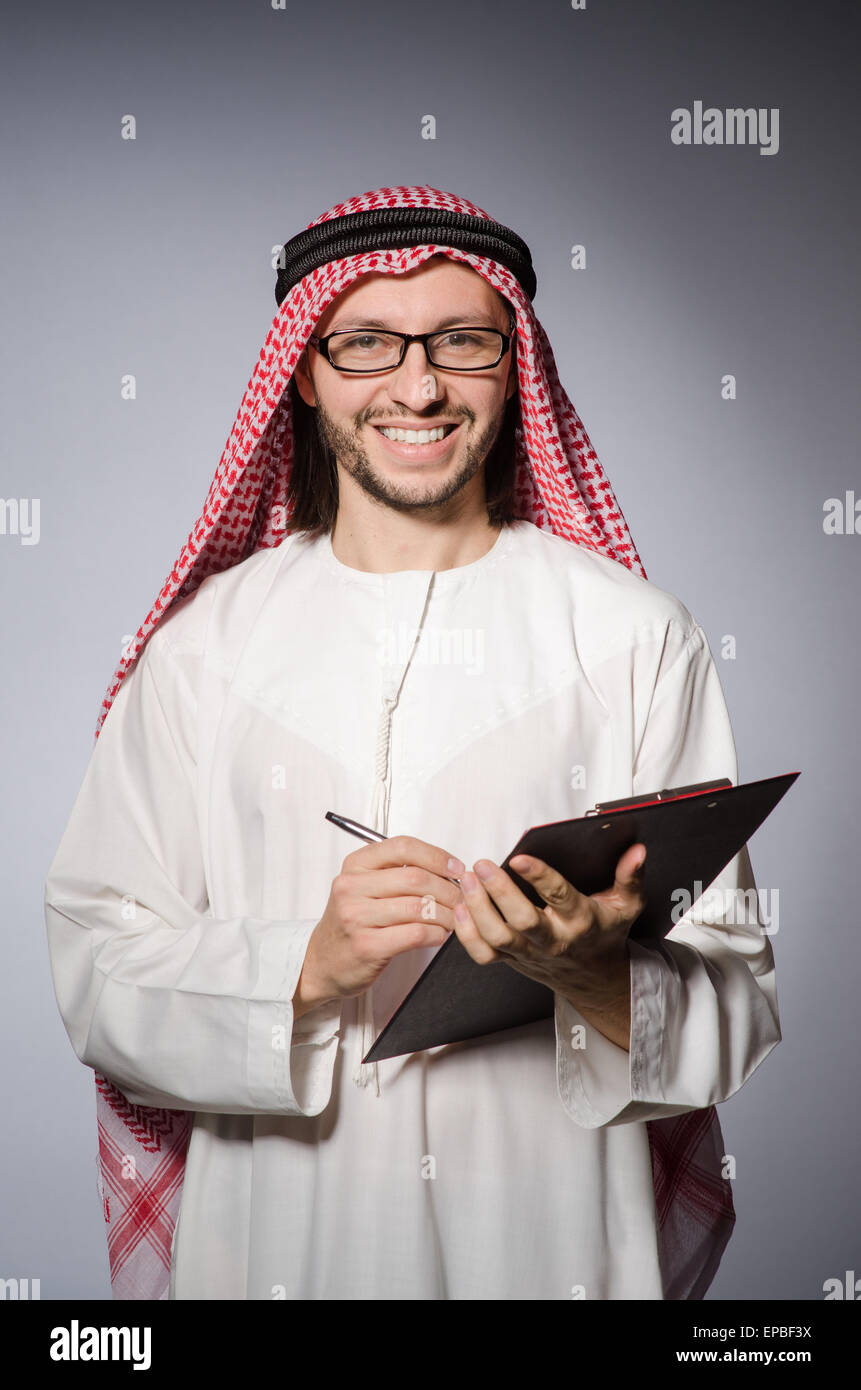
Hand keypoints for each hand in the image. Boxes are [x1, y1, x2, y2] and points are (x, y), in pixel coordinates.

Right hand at [293, 836, 463, 1016]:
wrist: (322, 962)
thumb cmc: (352, 922)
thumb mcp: (364, 886)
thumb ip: (397, 872)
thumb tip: (448, 868)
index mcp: (355, 865)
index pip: (403, 847)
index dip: (436, 855)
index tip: (456, 868)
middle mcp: (351, 887)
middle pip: (415, 877)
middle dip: (447, 888)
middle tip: (461, 898)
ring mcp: (357, 917)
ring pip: (419, 907)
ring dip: (446, 913)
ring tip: (453, 918)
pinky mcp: (367, 946)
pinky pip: (416, 934)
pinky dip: (437, 934)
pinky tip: (439, 935)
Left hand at [451, 843, 646, 1048]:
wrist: (593, 977)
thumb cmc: (605, 932)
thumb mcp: (627, 905)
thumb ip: (630, 877)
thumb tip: (637, 852)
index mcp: (582, 921)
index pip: (560, 897)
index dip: (540, 876)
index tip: (521, 857)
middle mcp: (554, 940)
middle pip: (522, 921)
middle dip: (499, 892)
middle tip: (482, 865)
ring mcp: (529, 953)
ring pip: (498, 938)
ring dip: (477, 909)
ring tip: (467, 880)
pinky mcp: (512, 960)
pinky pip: (483, 954)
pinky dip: (466, 934)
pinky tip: (459, 907)